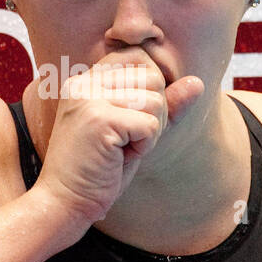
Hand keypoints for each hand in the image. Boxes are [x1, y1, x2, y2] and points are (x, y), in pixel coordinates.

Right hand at [33, 52, 204, 228]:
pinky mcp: (98, 119)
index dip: (149, 92)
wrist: (64, 203)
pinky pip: (150, 125)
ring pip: (155, 101)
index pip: (139, 58)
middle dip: (153, 114)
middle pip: (153, 77)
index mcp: (86, 80)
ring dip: (149, 132)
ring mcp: (89, 97)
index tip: (127, 123)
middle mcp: (84, 82)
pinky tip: (118, 158)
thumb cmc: (98, 171)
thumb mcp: (135, 132)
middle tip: (126, 140)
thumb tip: (198, 83)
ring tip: (121, 149)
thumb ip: (164, 105)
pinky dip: (143, 147)